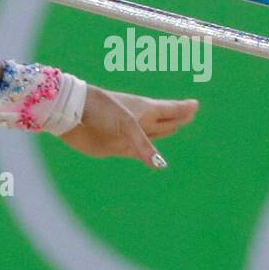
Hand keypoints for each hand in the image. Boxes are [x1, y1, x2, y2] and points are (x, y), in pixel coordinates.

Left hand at [58, 86, 199, 168]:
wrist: (72, 114)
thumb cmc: (101, 110)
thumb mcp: (126, 124)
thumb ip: (143, 144)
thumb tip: (160, 165)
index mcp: (145, 109)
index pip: (171, 108)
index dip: (183, 108)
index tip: (196, 104)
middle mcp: (140, 121)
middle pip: (166, 120)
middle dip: (179, 117)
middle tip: (190, 112)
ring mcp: (129, 134)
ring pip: (154, 133)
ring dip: (166, 130)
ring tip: (176, 125)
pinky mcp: (117, 147)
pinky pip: (139, 152)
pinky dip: (150, 155)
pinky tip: (155, 159)